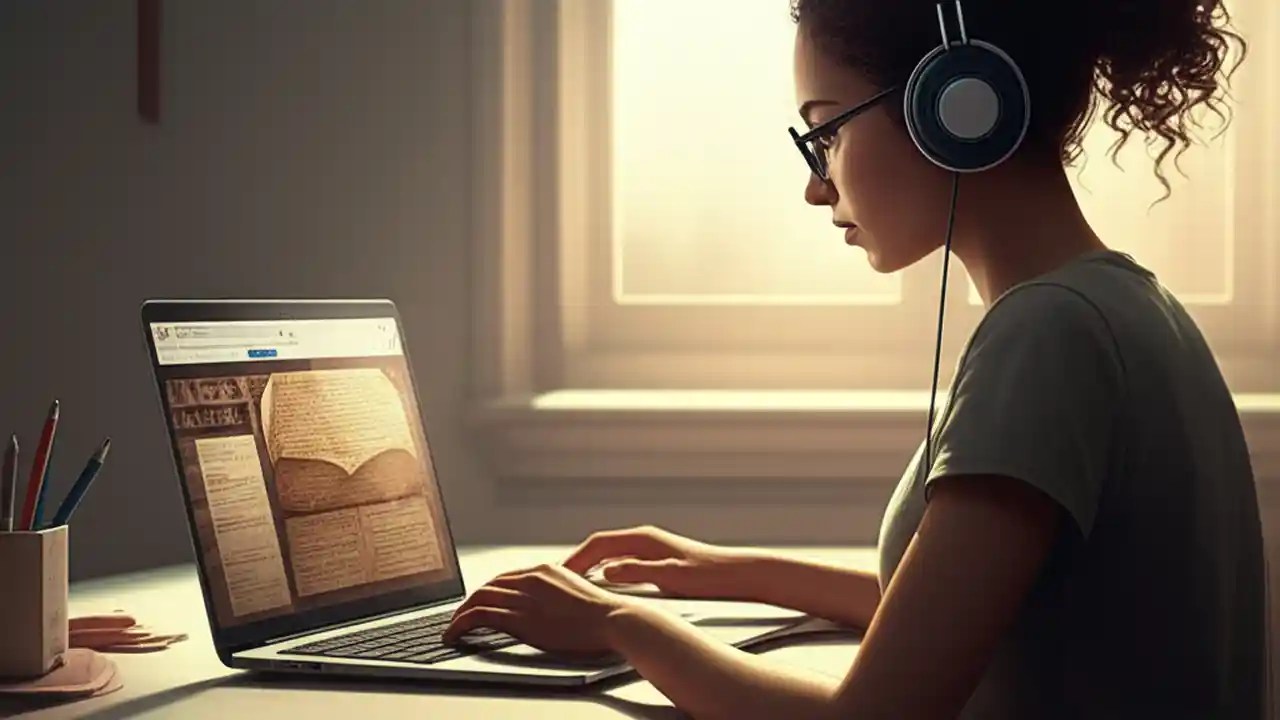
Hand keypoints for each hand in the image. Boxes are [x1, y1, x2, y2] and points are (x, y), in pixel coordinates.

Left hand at [442, 562, 635, 658]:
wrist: (611, 618)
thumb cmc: (603, 613)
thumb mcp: (578, 592)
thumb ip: (559, 592)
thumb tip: (552, 603)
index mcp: (545, 570)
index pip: (507, 577)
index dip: (490, 590)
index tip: (483, 601)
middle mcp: (530, 579)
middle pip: (489, 585)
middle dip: (472, 600)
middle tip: (462, 614)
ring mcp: (523, 597)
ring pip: (479, 598)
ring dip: (461, 613)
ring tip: (453, 627)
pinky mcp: (519, 617)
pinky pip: (479, 616)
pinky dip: (460, 624)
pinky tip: (455, 633)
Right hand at [562, 525, 748, 599]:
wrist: (737, 574)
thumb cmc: (708, 576)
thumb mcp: (670, 576)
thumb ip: (638, 572)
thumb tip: (606, 572)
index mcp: (644, 539)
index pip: (598, 544)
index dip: (575, 560)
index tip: (556, 575)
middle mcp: (645, 540)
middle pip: (600, 548)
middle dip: (577, 563)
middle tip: (555, 582)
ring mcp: (651, 550)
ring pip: (610, 556)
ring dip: (590, 569)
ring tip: (571, 587)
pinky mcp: (658, 561)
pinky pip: (621, 565)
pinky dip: (605, 574)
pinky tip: (603, 591)